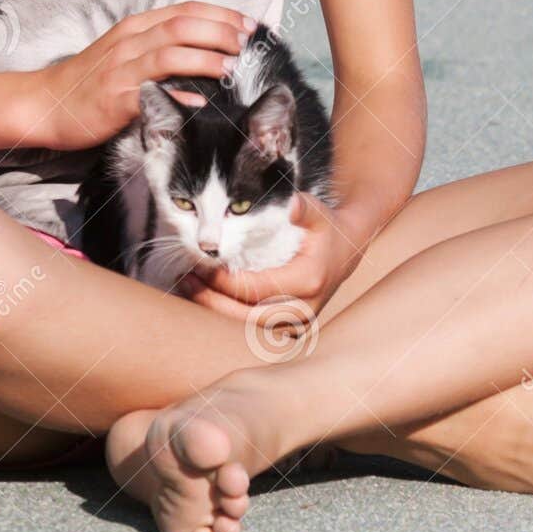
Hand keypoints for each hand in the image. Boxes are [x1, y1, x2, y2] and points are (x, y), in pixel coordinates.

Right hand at [27, 1, 254, 149]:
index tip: (247, 24)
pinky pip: (151, 92)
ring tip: (233, 67)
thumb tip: (205, 52)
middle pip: (183, 25)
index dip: (221, 14)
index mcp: (135, 27)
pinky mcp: (114, 97)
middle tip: (247, 44)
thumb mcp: (125, 54)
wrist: (46, 103)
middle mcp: (130, 41)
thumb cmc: (90, 81)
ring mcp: (121, 68)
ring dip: (207, 58)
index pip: (185, 10)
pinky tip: (199, 101)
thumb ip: (159, 49)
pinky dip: (178, 93)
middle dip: (221, 31)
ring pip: (171, 52)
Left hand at [176, 193, 365, 324]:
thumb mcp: (318, 214)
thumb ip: (303, 207)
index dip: (225, 281)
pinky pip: (254, 327)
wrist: (346, 251)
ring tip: (190, 289)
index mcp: (308, 281)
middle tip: (186, 280)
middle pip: (248, 317)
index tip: (202, 265)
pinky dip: (229, 315)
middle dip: (213, 301)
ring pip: (248, 327)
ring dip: (217, 311)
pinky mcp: (290, 327)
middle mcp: (304, 309)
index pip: (256, 289)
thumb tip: (291, 204)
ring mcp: (298, 323)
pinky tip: (207, 298)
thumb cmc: (326, 229)